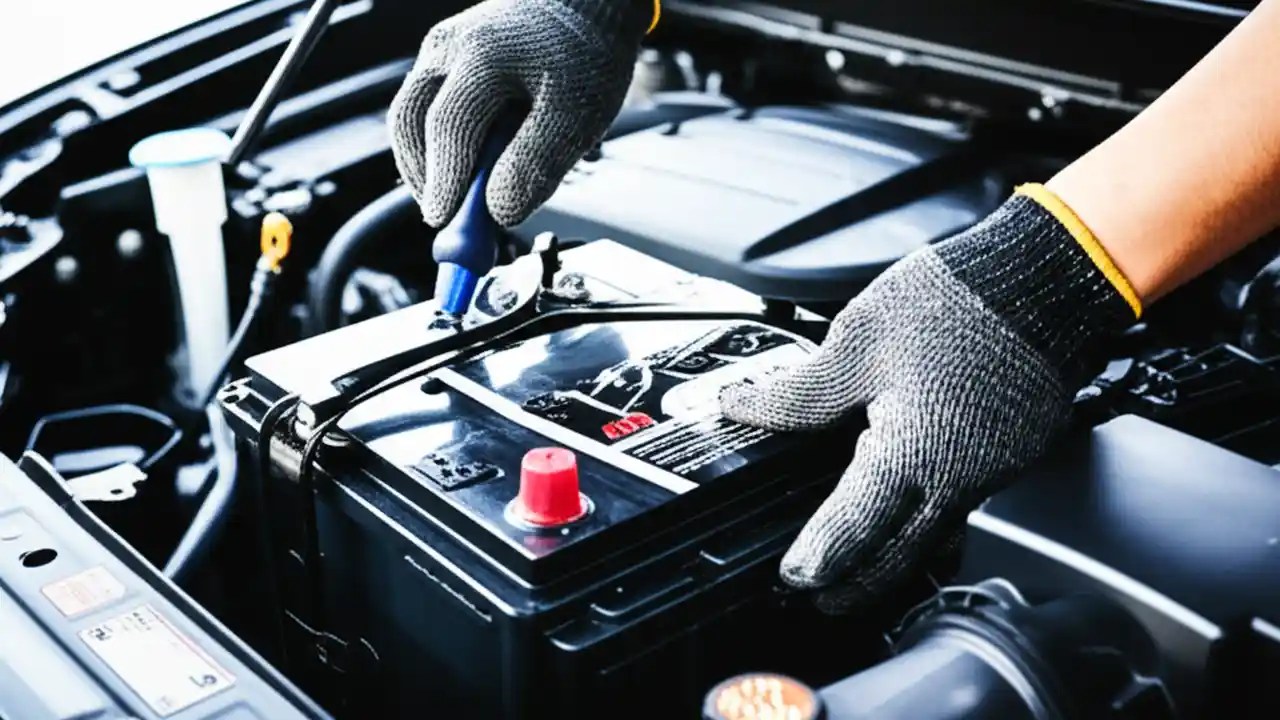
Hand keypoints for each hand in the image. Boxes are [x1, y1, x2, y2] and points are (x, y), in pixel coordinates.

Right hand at [388, 0, 651, 228]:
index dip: (443, 182)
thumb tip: (499, 211)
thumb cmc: (585, 52)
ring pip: (413, 116)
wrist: (587, 3)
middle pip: (410, 123)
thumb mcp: (576, 115)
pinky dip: (442, 141)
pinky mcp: (445, 58)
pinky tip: (472, 161)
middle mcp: (448, 48)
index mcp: (481, 57)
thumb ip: (535, 164)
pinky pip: (428, 106)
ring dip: (431, 161)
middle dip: (425, 177)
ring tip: (462, 194)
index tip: (444, 221)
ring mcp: (441, 50)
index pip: (447, 128)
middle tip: (446, 217)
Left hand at [720, 187, 1137, 612]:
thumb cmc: (957, 301)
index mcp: (912, 455)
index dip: (818, 557)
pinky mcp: (1014, 452)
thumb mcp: (856, 340)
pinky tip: (912, 505)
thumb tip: (744, 409)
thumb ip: (798, 393)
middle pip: (900, 556)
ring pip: (936, 535)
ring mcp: (994, 469)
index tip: (793, 576)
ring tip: (861, 563)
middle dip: (857, 583)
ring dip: (895, 556)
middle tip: (823, 597)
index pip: (853, 529)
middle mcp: (959, 478)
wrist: (1046, 276)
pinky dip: (931, 518)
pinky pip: (966, 503)